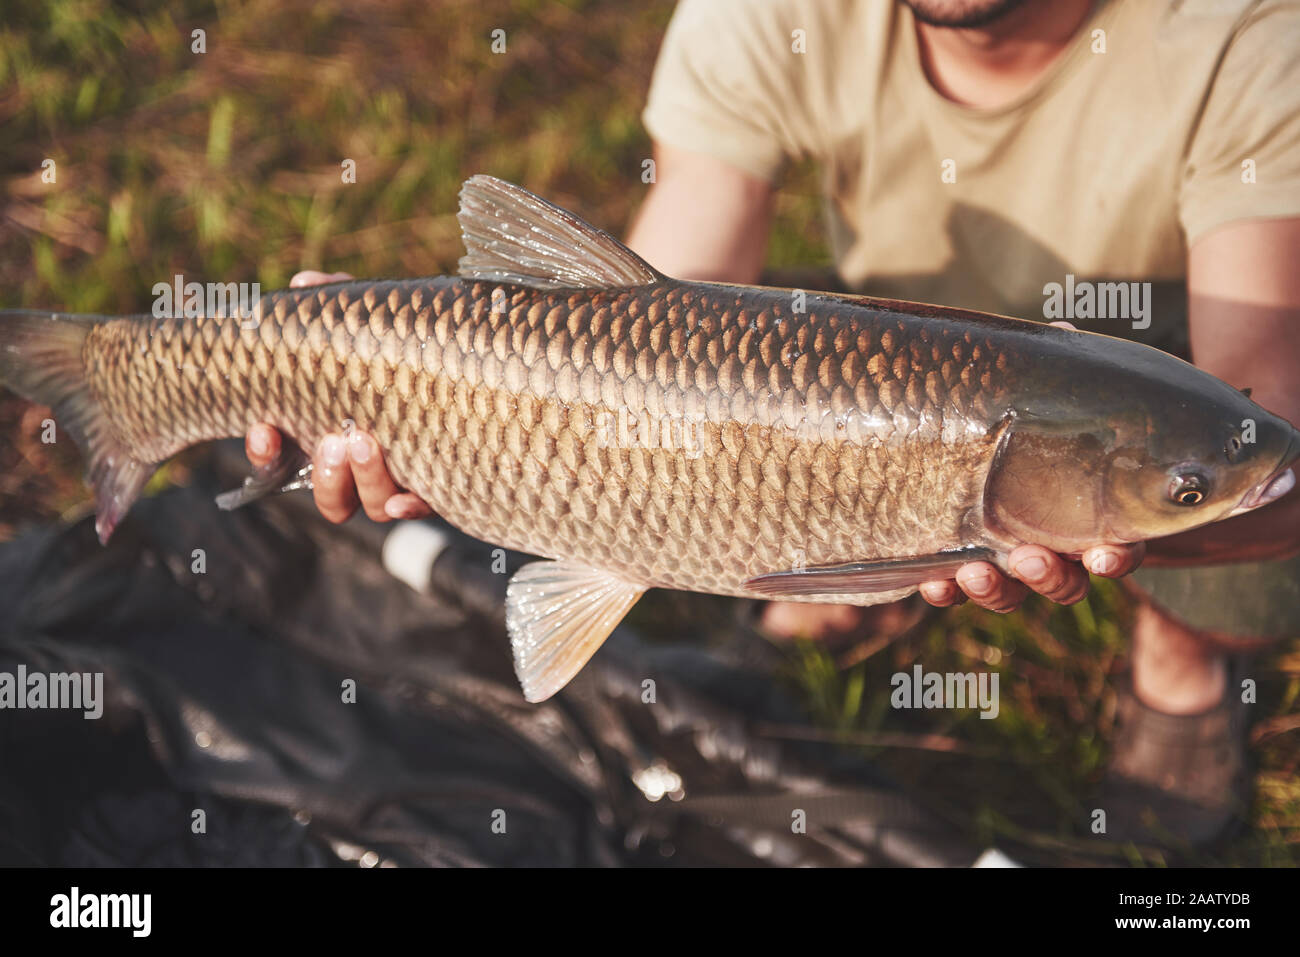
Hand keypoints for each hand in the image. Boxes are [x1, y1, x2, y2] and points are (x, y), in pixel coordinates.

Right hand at [243, 270, 433, 524]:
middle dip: (326, 475)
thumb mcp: (371, 323)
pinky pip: (421, 505)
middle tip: (333, 439)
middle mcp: (362, 467)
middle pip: (331, 496)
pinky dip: (408, 504)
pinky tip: (403, 499)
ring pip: (371, 504)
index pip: (283, 460)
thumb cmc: (406, 345)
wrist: (475, 361)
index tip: (264, 429)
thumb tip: (304, 283)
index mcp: (330, 433)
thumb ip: (337, 306)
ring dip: (363, 479)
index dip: (266, 453)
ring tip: (363, 440)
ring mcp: (400, 479)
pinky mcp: (439, 483)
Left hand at [915, 321, 1143, 612]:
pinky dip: (947, 589)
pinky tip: (934, 582)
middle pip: (1067, 581)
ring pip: (1013, 592)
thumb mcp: (1033, 386)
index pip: (1117, 543)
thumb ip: (1052, 368)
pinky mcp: (957, 560)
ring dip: (999, 589)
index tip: (1100, 554)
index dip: (1114, 555)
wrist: (945, 424)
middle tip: (1030, 558)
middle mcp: (1051, 542)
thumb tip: (1060, 329)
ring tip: (975, 569)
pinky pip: (956, 588)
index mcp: (1087, 509)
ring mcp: (1003, 557)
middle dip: (1051, 576)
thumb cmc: (1015, 407)